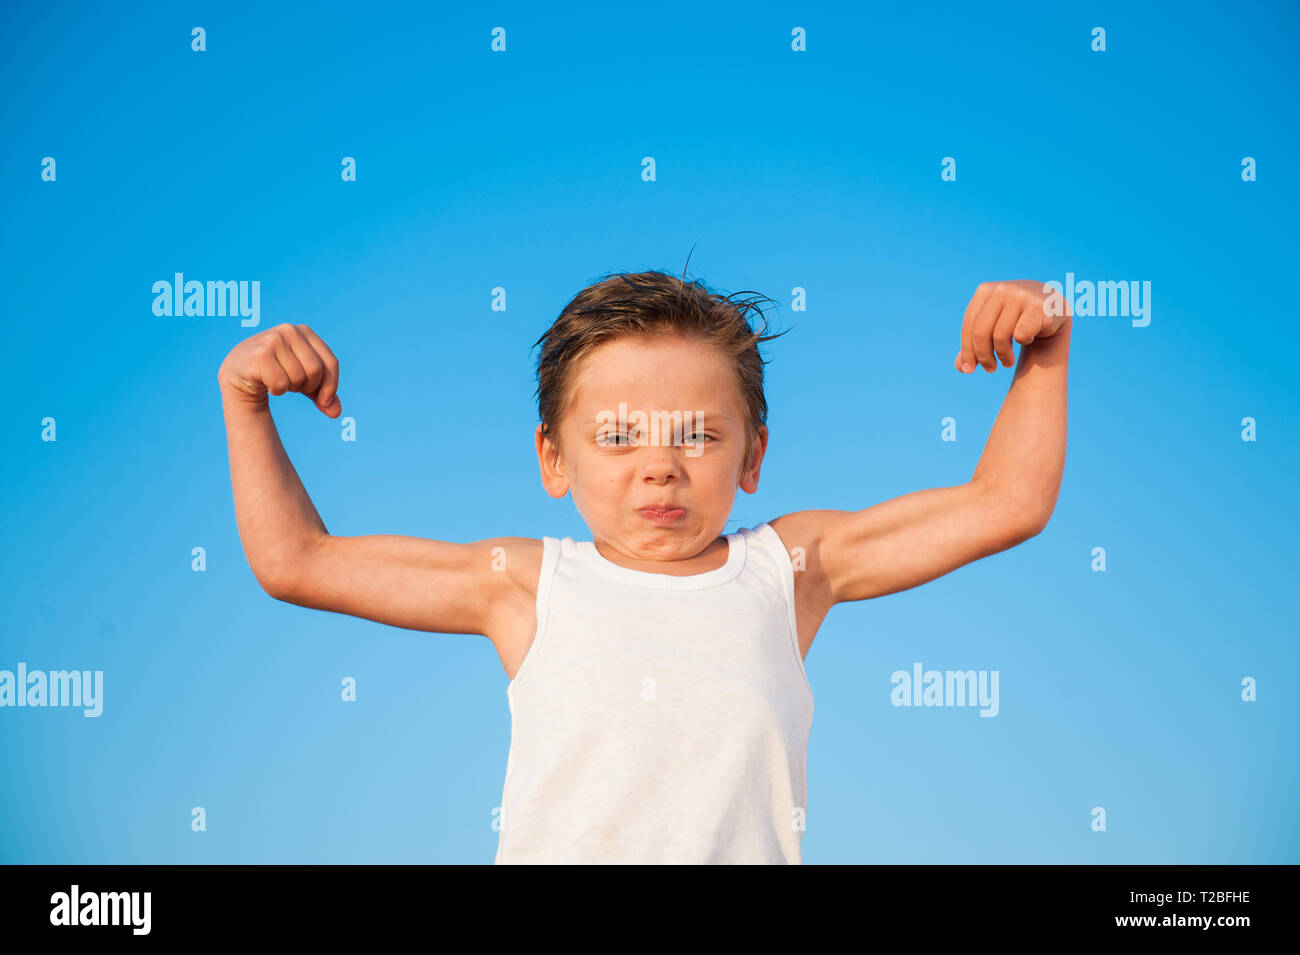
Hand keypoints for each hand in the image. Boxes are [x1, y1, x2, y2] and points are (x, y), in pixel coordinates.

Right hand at [217, 323, 341, 415]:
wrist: (239, 371)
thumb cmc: (278, 373)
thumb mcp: (305, 382)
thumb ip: (324, 395)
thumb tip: (336, 412)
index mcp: (305, 331)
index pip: (330, 362)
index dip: (331, 386)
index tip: (325, 401)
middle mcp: (290, 330)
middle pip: (315, 370)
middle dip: (308, 386)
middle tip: (294, 386)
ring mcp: (274, 340)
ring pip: (298, 378)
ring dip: (290, 388)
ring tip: (278, 380)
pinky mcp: (260, 354)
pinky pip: (282, 383)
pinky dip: (277, 390)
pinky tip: (266, 382)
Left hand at [955, 280, 1070, 372]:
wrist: (1053, 307)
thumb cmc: (1016, 319)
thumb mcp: (992, 328)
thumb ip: (974, 345)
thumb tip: (961, 367)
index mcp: (985, 290)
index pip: (969, 324)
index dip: (967, 350)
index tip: (968, 369)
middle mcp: (1002, 289)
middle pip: (982, 332)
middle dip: (983, 356)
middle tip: (990, 369)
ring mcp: (1022, 295)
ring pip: (1000, 336)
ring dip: (1003, 356)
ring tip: (1007, 361)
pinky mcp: (1040, 307)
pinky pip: (1021, 335)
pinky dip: (1023, 343)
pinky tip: (1029, 340)